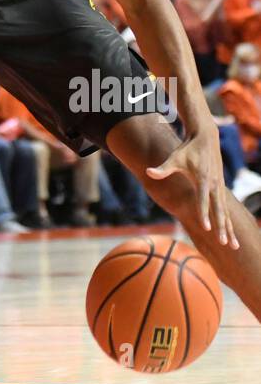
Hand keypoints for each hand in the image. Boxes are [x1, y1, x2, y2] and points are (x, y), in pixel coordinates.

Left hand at [146, 123, 237, 247]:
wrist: (205, 137)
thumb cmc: (187, 149)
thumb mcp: (174, 157)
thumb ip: (163, 168)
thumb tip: (148, 172)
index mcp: (204, 179)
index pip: (204, 200)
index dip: (205, 214)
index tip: (207, 228)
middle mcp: (215, 184)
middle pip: (219, 210)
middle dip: (222, 227)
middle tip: (225, 244)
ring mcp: (220, 186)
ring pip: (226, 212)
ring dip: (230, 229)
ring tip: (234, 246)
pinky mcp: (221, 187)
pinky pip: (226, 208)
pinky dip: (229, 221)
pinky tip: (231, 234)